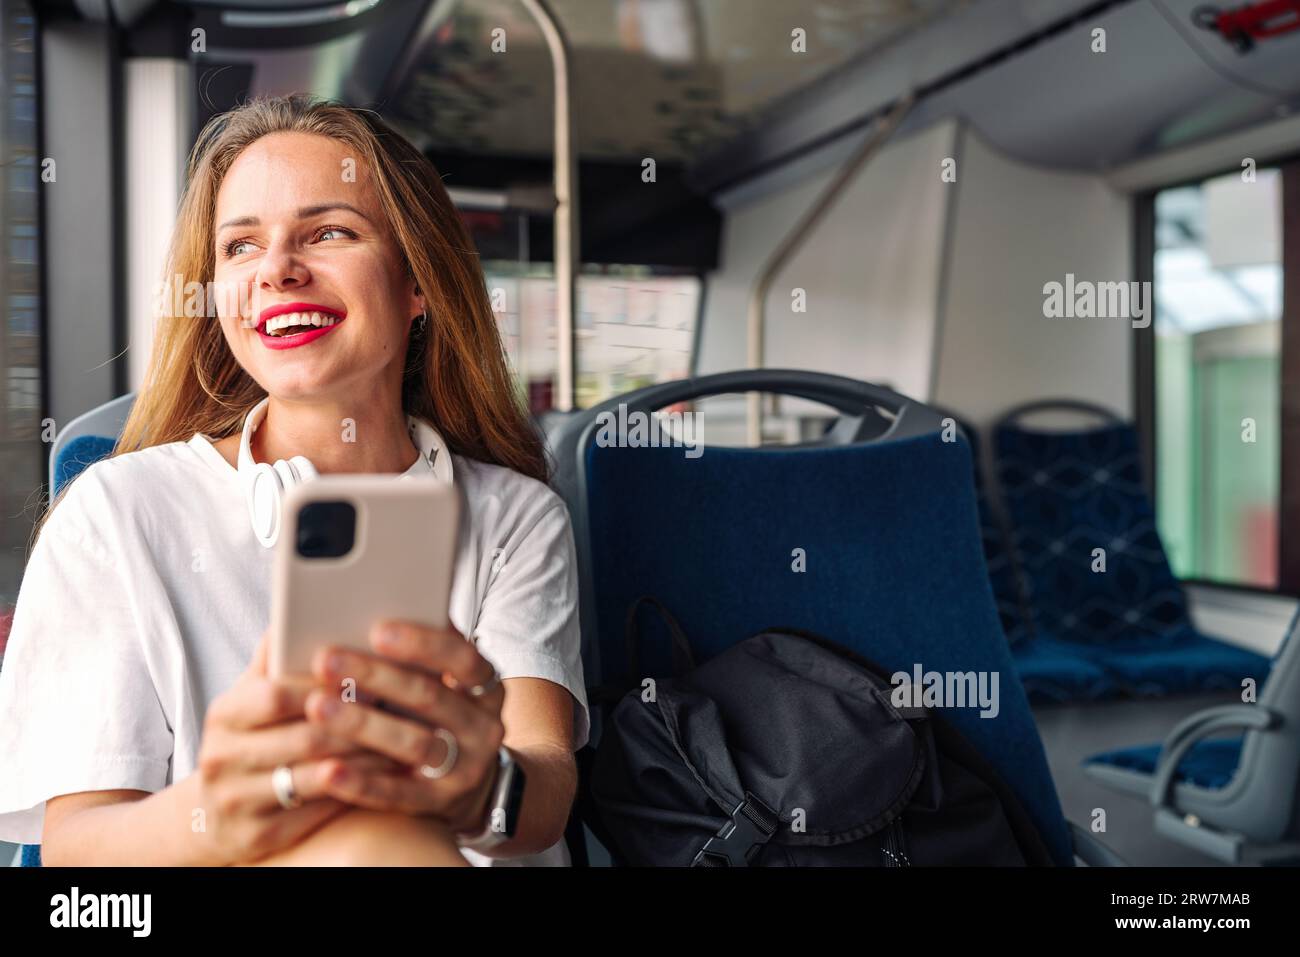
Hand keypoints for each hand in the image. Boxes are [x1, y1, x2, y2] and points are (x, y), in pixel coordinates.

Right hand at [195, 631, 406, 865]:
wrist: (214, 811)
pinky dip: (357, 791)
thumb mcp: (255, 694)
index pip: (278, 694)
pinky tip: (389, 776)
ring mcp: (236, 800)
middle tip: (408, 708)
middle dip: (361, 722)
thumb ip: (279, 654)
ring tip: (408, 740)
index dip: (329, 685)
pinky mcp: (256, 836)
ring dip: (369, 757)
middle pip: (306, 737)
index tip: (374, 676)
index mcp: (225, 713)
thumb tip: (304, 604)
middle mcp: (221, 757)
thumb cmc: (254, 737)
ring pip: (317, 777)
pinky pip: (317, 812)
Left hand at [303, 619, 506, 834]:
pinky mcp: (441, 804)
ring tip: (317, 706)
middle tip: (325, 659)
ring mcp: (466, 768)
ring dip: (363, 724)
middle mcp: (483, 726)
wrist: (476, 787)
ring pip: (415, 744)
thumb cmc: (441, 717)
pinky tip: (328, 770)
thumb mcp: (447, 683)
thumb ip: (422, 655)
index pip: (463, 657)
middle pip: (430, 697)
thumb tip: (375, 606)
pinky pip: (400, 794)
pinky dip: (362, 783)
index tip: (377, 629)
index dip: (422, 643)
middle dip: (375, 676)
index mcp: (486, 687)